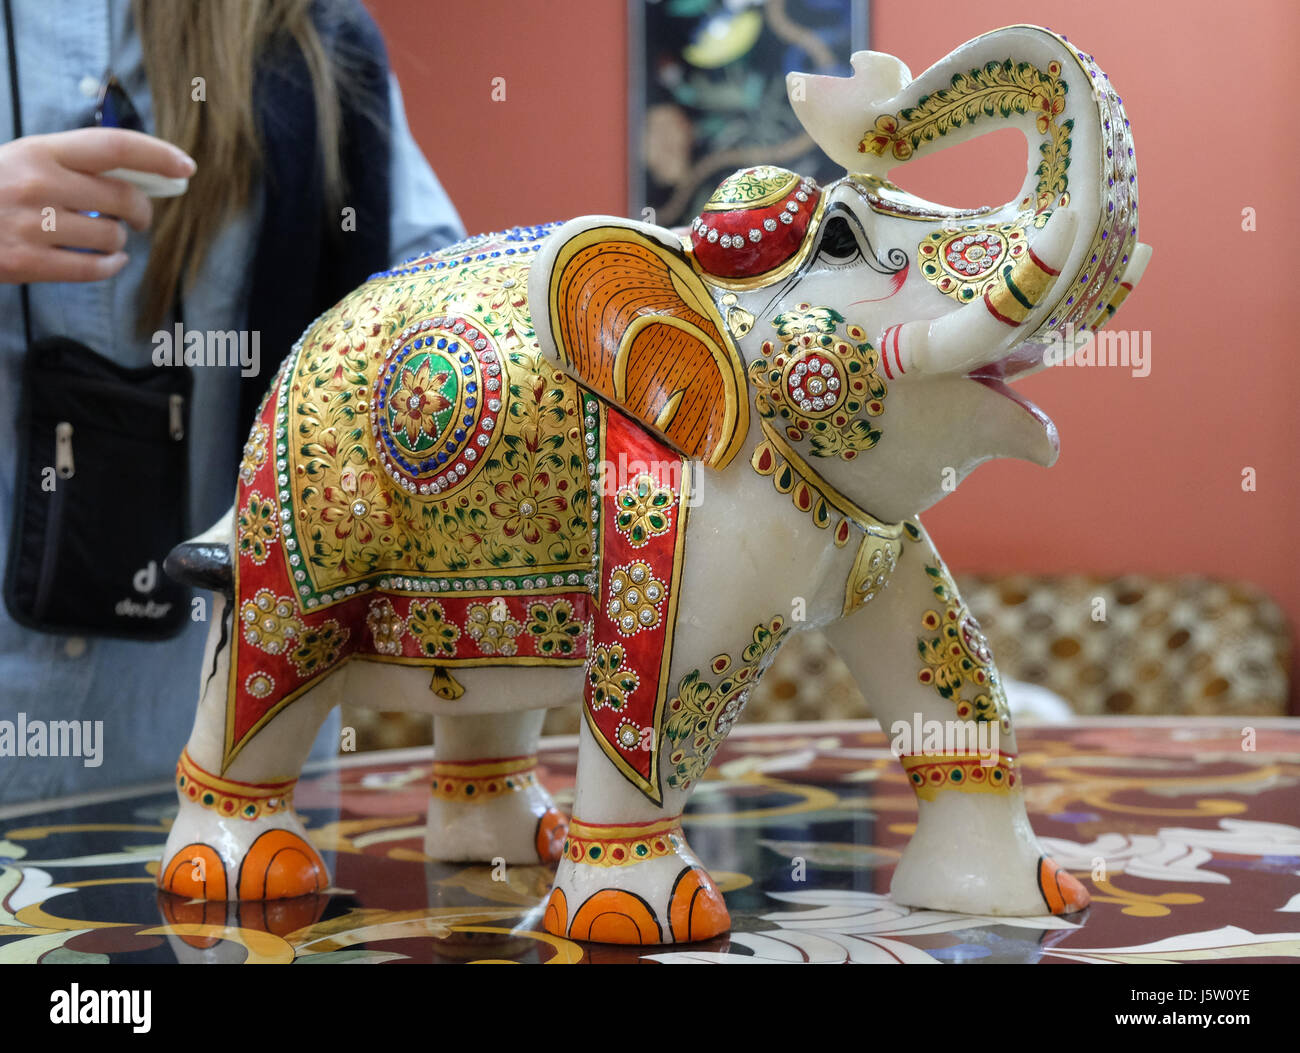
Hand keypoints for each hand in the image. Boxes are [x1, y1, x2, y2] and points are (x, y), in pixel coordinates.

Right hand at [0, 128, 195, 283]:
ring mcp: (32, 224)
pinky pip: (93, 269)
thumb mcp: (23, 160)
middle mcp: (38, 183)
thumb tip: (139, 178)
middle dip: (143, 211)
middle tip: (140, 217)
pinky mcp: (26, 262)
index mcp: (39, 151)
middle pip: (124, 198)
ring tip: (106, 237)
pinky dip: (111, 267)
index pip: (114, 146)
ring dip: (120, 241)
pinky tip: (110, 262)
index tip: (186, 166)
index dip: (158, 155)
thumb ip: (73, 166)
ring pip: (112, 237)